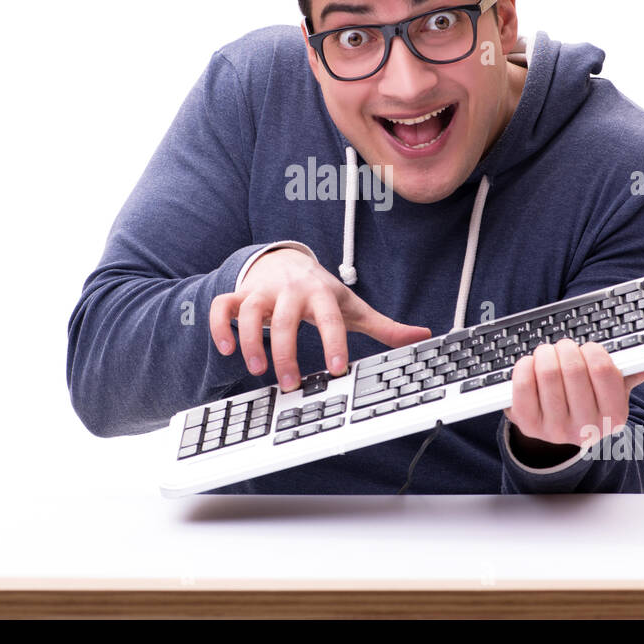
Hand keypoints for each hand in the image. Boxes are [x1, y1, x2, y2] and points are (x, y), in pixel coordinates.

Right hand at [209, 248, 431, 390]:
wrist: (286, 261)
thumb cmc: (321, 292)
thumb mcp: (352, 306)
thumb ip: (384, 325)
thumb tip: (422, 334)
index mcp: (321, 293)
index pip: (329, 317)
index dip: (333, 341)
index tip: (336, 369)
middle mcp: (290, 289)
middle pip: (286, 318)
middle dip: (286, 352)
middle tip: (290, 383)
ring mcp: (262, 291)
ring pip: (250, 311)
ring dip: (250, 340)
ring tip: (256, 369)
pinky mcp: (240, 294)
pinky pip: (222, 306)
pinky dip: (220, 326)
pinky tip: (227, 350)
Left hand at [505, 338, 643, 449]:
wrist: (557, 425)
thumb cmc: (592, 395)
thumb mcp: (624, 382)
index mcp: (615, 416)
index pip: (604, 370)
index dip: (594, 352)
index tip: (590, 348)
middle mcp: (586, 429)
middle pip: (570, 369)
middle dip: (567, 348)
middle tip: (566, 347)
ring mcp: (554, 430)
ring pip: (545, 373)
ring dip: (545, 353)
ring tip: (549, 353)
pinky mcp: (526, 425)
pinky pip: (521, 385)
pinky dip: (523, 366)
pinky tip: (530, 366)